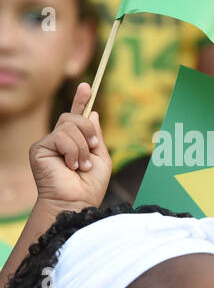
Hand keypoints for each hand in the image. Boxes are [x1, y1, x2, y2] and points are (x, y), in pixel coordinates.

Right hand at [28, 82, 111, 213]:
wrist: (76, 202)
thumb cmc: (89, 185)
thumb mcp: (101, 158)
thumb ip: (96, 136)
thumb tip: (93, 113)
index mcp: (74, 142)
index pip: (75, 116)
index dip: (81, 100)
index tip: (88, 86)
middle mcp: (59, 140)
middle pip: (73, 117)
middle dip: (88, 131)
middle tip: (93, 149)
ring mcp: (47, 143)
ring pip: (69, 126)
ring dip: (83, 147)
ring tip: (81, 165)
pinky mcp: (39, 148)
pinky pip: (62, 137)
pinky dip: (73, 151)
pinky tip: (71, 166)